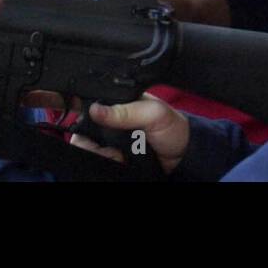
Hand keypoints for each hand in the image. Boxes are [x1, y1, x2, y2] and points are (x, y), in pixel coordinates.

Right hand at [68, 95, 190, 174]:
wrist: (184, 157)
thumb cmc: (173, 128)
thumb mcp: (153, 113)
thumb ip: (126, 110)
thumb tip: (96, 109)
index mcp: (118, 105)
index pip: (90, 108)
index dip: (85, 118)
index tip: (92, 126)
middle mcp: (110, 124)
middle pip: (83, 132)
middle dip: (91, 142)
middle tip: (111, 147)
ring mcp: (111, 143)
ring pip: (89, 149)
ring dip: (100, 153)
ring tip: (119, 155)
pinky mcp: (115, 159)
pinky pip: (100, 162)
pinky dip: (107, 162)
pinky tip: (120, 161)